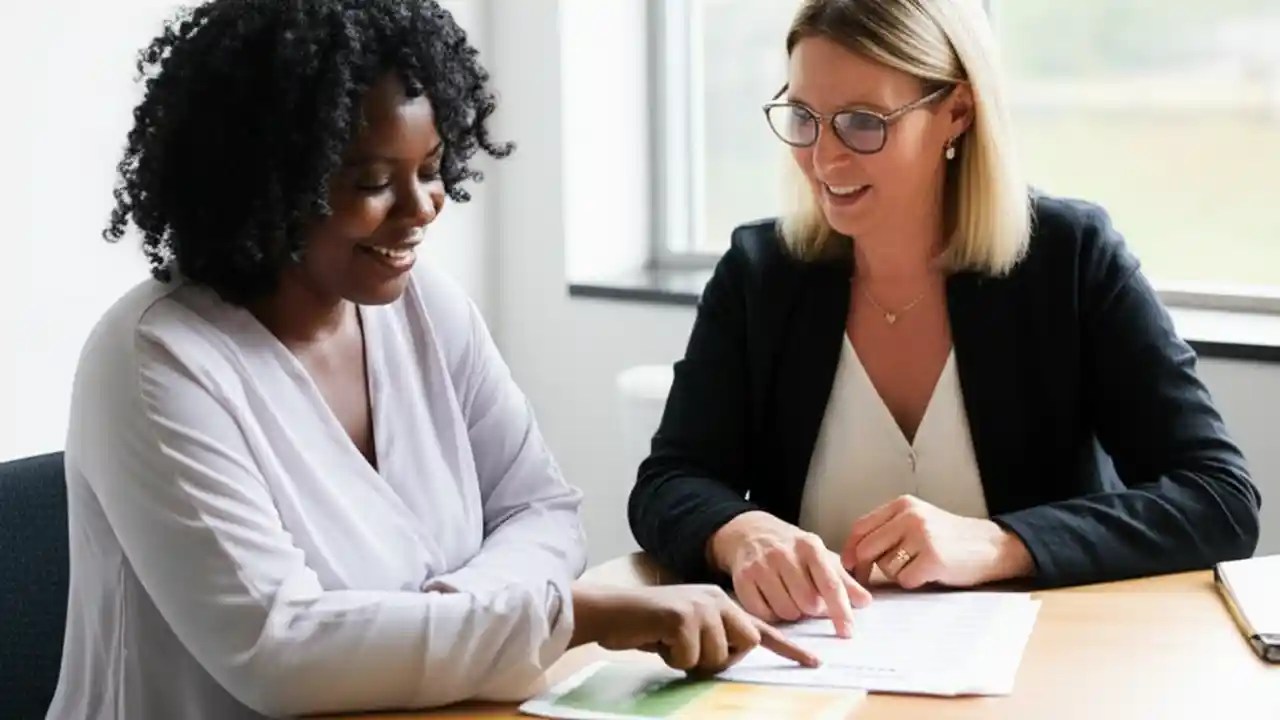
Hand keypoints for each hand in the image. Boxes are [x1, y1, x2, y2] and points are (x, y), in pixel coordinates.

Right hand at [571, 584, 818, 673]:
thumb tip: (731, 658)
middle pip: (747, 643)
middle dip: (723, 657)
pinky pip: (691, 659)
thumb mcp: (690, 628)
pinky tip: (659, 642)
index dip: (789, 648)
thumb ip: (715, 637)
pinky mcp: (682, 617)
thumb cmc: (650, 627)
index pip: (761, 629)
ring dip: (692, 661)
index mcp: (721, 602)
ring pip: (718, 656)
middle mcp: (716, 599)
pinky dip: (673, 660)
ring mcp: (701, 606)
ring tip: (670, 644)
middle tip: (690, 651)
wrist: (612, 611)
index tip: (815, 662)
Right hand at [708, 511, 871, 637]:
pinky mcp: (742, 579)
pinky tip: (772, 599)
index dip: (840, 611)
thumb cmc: (792, 549)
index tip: (847, 631)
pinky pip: (764, 614)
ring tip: (789, 596)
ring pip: (786, 612)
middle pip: (808, 604)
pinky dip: (771, 614)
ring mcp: (761, 565)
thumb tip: (865, 602)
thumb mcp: (820, 557)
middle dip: (812, 608)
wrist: (751, 533)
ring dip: (792, 612)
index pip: (830, 584)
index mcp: (810, 546)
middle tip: (808, 598)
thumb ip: (844, 580)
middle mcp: (784, 553)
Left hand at [840, 495, 1034, 588]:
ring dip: (896, 574)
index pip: (861, 527)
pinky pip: (905, 580)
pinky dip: (913, 582)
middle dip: (863, 568)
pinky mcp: (933, 559)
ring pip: (886, 567)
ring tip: (918, 566)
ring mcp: (922, 537)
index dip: (849, 549)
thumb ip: (889, 529)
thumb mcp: (918, 520)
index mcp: (902, 505)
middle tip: (867, 581)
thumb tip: (852, 554)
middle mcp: (910, 517)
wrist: (991, 546)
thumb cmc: (950, 537)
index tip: (846, 565)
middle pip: (866, 549)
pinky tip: (929, 574)